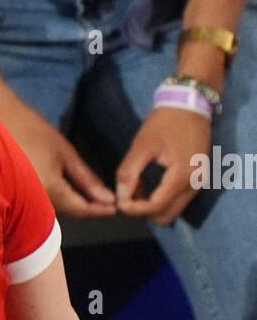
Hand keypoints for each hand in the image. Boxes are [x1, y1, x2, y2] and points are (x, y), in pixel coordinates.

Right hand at [0, 70, 115, 218]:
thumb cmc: (33, 132)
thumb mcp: (64, 153)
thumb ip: (86, 179)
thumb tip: (107, 198)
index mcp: (50, 190)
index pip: (81, 209)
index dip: (100, 210)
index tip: (116, 207)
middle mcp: (36, 202)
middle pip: (67, 212)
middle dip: (87, 208)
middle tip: (106, 201)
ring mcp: (24, 200)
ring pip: (54, 209)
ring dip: (72, 204)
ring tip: (90, 197)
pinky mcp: (17, 196)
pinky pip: (41, 203)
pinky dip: (57, 199)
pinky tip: (67, 190)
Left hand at [115, 107, 210, 225]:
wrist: (191, 103)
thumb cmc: (165, 122)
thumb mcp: (142, 145)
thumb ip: (129, 173)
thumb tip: (121, 198)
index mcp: (182, 176)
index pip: (156, 208)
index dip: (134, 209)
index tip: (120, 200)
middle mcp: (195, 185)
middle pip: (167, 216)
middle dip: (144, 211)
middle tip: (129, 194)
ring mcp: (200, 182)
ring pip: (173, 210)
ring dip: (153, 205)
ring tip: (138, 186)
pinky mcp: (199, 178)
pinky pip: (179, 199)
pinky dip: (162, 198)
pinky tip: (150, 182)